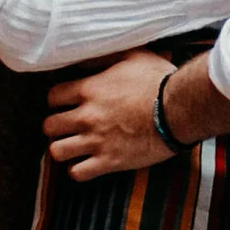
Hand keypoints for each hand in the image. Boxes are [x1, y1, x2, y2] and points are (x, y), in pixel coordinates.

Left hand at [46, 49, 175, 180]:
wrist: (180, 111)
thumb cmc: (159, 81)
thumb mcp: (132, 56)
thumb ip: (104, 57)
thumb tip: (84, 60)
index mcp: (89, 90)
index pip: (52, 97)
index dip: (57, 100)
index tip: (65, 103)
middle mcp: (86, 116)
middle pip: (49, 126)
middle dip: (55, 126)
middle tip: (67, 126)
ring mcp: (96, 141)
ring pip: (57, 151)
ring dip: (63, 149)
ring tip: (73, 146)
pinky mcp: (109, 162)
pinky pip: (77, 173)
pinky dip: (78, 170)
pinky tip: (87, 163)